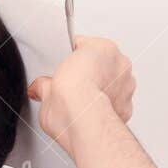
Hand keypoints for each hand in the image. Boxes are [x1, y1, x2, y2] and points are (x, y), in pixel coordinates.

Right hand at [27, 35, 135, 152]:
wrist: (83, 121)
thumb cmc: (70, 98)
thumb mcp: (46, 86)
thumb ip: (44, 84)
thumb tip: (41, 88)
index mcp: (102, 47)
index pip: (84, 46)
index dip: (69, 59)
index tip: (62, 69)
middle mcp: (119, 63)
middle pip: (101, 64)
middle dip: (87, 74)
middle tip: (69, 86)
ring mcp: (126, 84)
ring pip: (112, 83)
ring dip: (99, 90)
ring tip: (79, 102)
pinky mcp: (127, 106)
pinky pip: (116, 103)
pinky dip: (105, 108)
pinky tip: (90, 113)